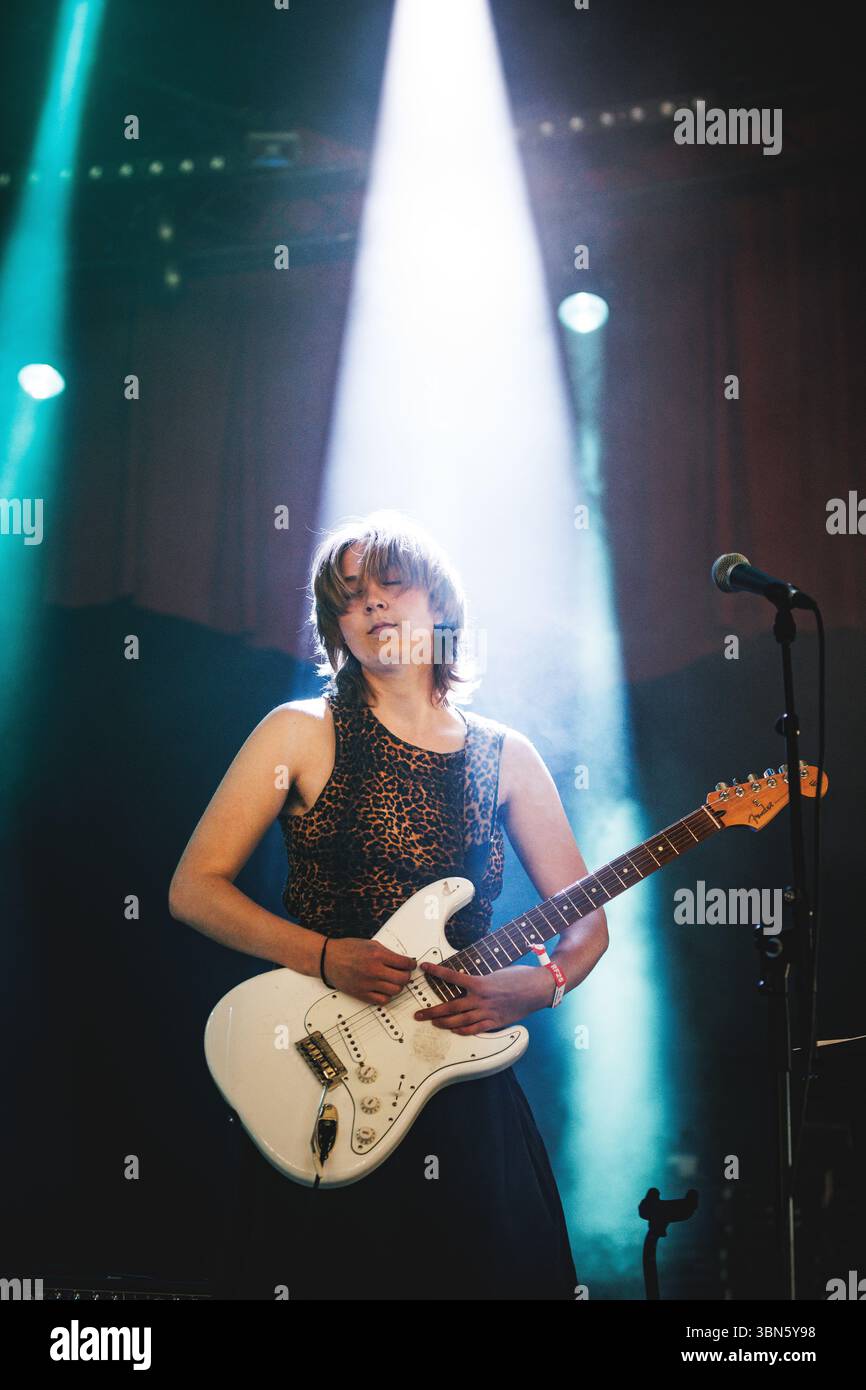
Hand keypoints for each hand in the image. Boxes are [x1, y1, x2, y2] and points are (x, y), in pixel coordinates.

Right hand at [323, 938, 415, 1005]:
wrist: (328, 958)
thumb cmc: (347, 949)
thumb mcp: (370, 944)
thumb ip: (387, 953)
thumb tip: (403, 961)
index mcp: (377, 955)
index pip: (404, 963)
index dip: (411, 964)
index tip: (411, 965)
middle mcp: (374, 970)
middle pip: (403, 979)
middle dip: (407, 976)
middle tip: (404, 973)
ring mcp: (368, 984)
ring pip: (395, 991)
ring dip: (398, 986)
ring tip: (393, 981)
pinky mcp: (362, 994)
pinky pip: (383, 1000)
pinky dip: (387, 996)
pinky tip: (384, 989)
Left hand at [413, 961, 550, 1033]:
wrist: (538, 988)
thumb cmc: (520, 977)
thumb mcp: (496, 974)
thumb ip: (480, 981)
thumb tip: (468, 983)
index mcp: (480, 983)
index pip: (452, 977)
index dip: (436, 971)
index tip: (424, 967)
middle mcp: (480, 999)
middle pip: (450, 1006)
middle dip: (432, 1011)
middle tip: (419, 1014)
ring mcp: (487, 1012)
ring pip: (459, 1021)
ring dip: (443, 1023)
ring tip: (433, 1023)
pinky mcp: (495, 1022)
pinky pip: (474, 1029)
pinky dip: (462, 1030)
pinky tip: (454, 1030)